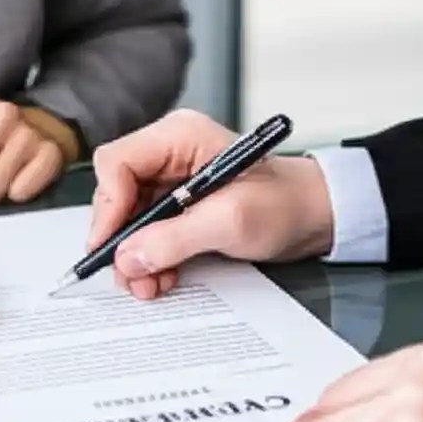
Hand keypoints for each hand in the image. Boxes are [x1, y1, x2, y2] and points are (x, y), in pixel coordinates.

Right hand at [87, 110, 333, 299]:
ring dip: (133, 255)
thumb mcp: (230, 222)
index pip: (117, 163)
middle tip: (129, 275)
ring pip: (126, 217)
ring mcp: (170, 179)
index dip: (108, 206)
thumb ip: (174, 239)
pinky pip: (145, 231)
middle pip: (115, 193)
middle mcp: (168, 153)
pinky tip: (161, 277)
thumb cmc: (286, 204)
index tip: (111, 245)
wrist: (315, 217)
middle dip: (120, 239)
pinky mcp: (176, 205)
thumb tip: (128, 258)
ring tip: (148, 284)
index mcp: (179, 137)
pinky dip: (149, 257)